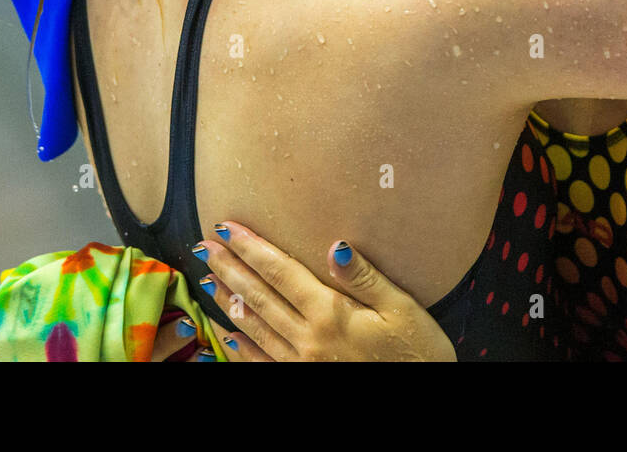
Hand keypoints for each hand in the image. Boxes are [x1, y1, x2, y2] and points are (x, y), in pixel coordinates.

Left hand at [189, 222, 456, 361]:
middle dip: (229, 268)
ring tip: (206, 279)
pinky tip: (224, 338)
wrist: (423, 399)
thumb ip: (365, 278)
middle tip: (203, 246)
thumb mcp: (402, 309)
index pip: (280, 272)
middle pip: (259, 296)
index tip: (225, 227)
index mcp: (330, 314)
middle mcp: (308, 339)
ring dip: (227, 301)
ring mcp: (301, 365)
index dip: (250, 247)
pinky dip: (238, 350)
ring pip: (253, 328)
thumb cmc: (418, 353)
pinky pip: (261, 364)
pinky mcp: (302, 382)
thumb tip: (334, 246)